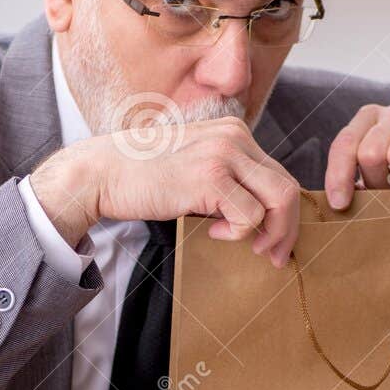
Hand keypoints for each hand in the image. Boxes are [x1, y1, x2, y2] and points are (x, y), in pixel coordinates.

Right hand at [29, 116, 301, 265]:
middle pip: (287, 187)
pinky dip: (238, 233)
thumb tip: (259, 214)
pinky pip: (250, 216)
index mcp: (234, 131)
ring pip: (280, 200)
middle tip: (275, 257)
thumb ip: (226, 178)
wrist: (101, 173)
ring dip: (271, 234)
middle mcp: (235, 137)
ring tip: (250, 247)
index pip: (277, 174)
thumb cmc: (142, 176)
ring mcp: (224, 155)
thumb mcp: (194, 166)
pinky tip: (213, 231)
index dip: (283, 214)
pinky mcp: (211, 178)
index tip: (273, 243)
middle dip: (287, 229)